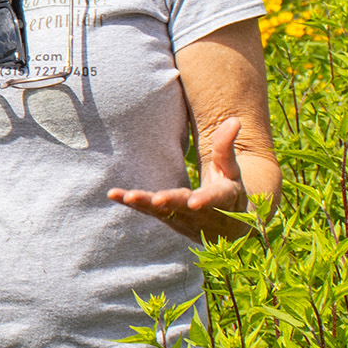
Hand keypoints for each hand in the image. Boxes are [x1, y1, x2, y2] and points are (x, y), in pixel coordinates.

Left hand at [108, 116, 250, 241]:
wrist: (225, 229)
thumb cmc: (229, 191)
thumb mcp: (232, 171)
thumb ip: (227, 147)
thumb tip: (234, 119)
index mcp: (221, 200)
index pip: (214, 200)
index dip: (204, 201)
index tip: (194, 202)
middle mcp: (199, 213)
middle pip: (182, 207)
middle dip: (170, 202)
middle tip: (156, 200)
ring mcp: (181, 219)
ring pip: (161, 212)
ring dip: (143, 205)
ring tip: (125, 196)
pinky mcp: (166, 219)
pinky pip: (148, 212)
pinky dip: (132, 204)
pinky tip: (112, 194)